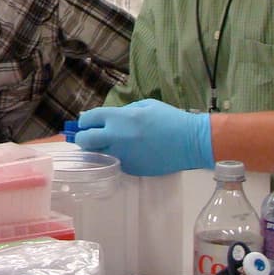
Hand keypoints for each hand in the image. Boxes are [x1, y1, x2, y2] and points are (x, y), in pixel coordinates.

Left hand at [75, 99, 212, 176]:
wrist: (190, 142)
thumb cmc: (170, 119)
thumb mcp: (145, 105)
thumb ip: (123, 111)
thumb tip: (107, 118)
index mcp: (120, 118)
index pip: (89, 119)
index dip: (84, 121)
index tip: (85, 123)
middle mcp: (116, 137)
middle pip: (85, 140)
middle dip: (83, 138)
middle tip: (88, 138)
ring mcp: (122, 155)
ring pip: (97, 155)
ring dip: (97, 150)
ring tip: (105, 146)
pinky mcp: (130, 168)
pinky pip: (115, 163)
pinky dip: (116, 158)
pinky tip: (127, 153)